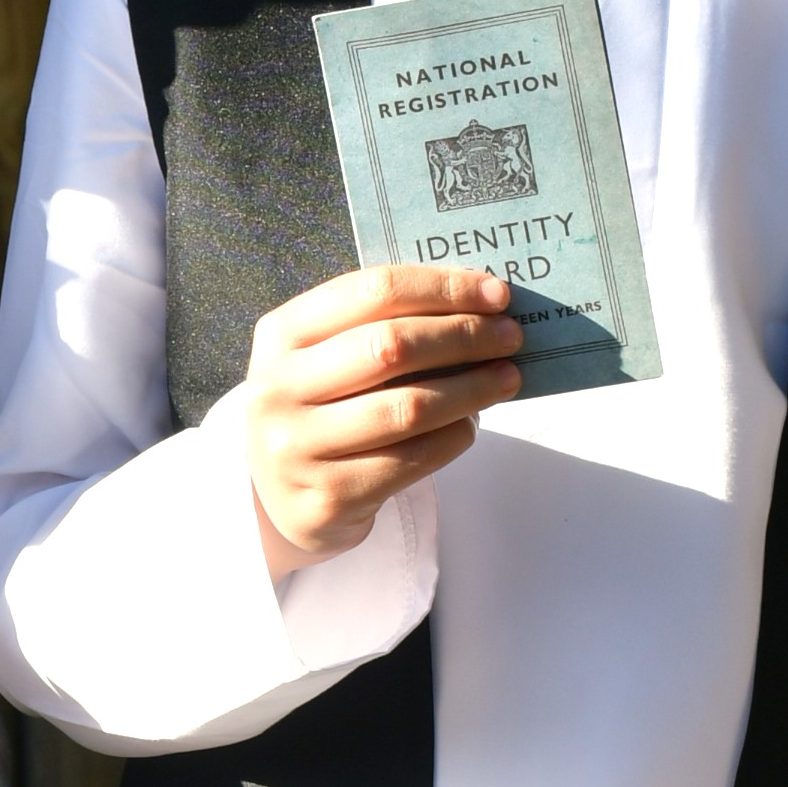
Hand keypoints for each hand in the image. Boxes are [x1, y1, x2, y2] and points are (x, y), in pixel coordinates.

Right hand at [245, 265, 522, 576]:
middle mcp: (278, 389)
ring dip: (471, 389)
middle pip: (391, 347)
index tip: (497, 294)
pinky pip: (411, 460)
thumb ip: (383, 323)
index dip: (442, 288)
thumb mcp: (326, 355)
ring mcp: (297, 448)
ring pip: (407, 409)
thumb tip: (480, 302)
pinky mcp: (326, 498)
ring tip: (507, 378)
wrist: (277, 496)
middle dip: (463, 336)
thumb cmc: (321, 406)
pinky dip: (454, 437)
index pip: (372, 292)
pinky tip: (471, 422)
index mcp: (281, 334)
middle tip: (510, 336)